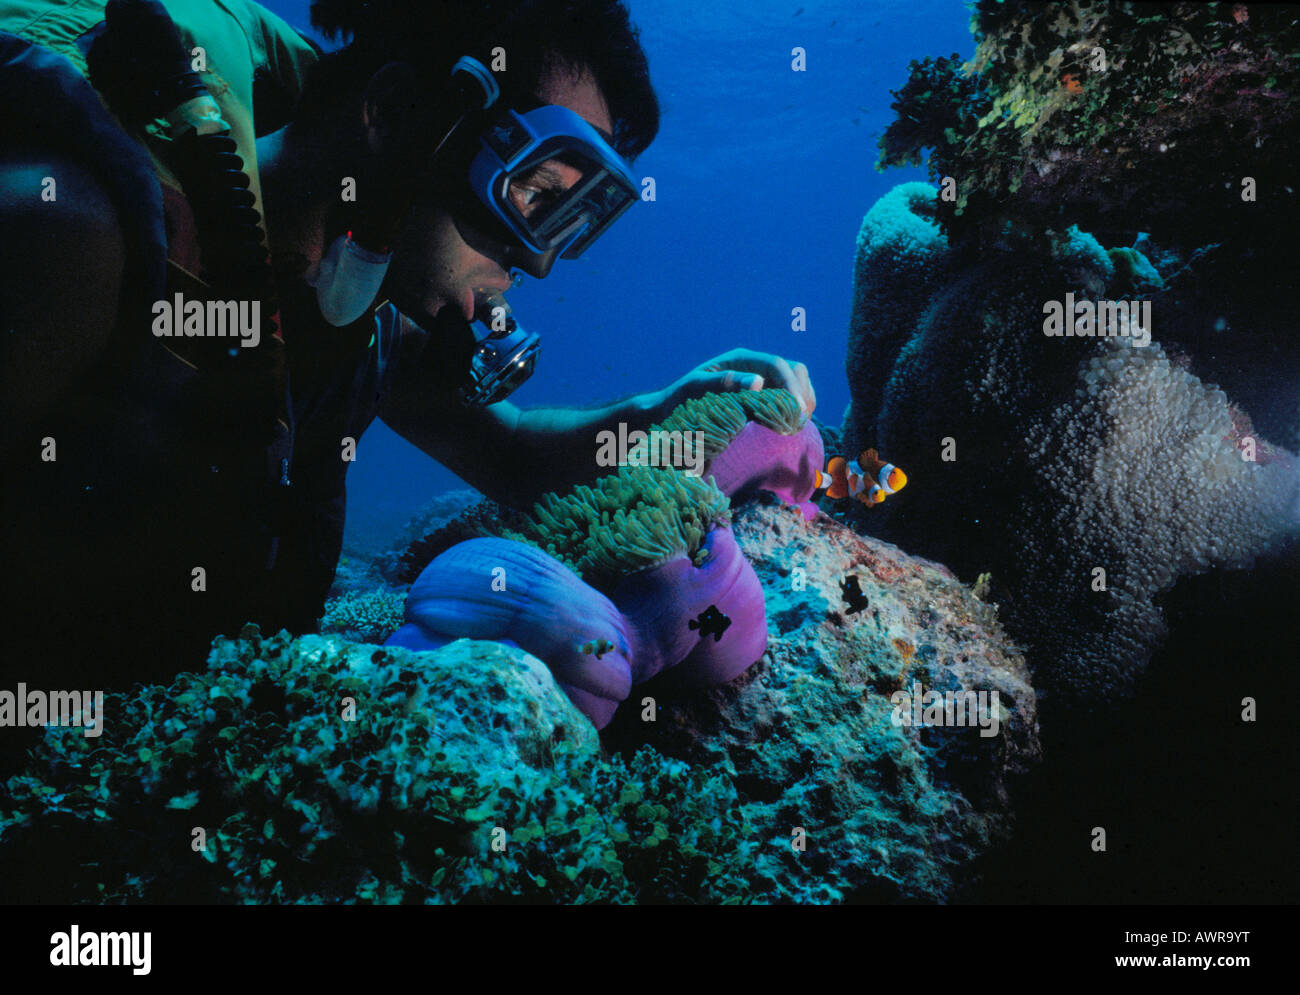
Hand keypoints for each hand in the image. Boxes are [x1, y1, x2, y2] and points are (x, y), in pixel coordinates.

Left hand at [664, 348, 815, 417]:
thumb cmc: (680, 399)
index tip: (795, 410)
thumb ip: (723, 383)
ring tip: (797, 426)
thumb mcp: (695, 389)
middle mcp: (755, 367)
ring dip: (803, 402)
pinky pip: (791, 399)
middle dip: (801, 394)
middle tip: (799, 422)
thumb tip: (758, 382)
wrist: (671, 411)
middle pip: (793, 370)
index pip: (776, 365)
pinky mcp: (765, 399)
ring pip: (797, 384)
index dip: (791, 385)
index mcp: (740, 360)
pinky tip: (792, 426)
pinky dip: (796, 411)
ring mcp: (763, 382)